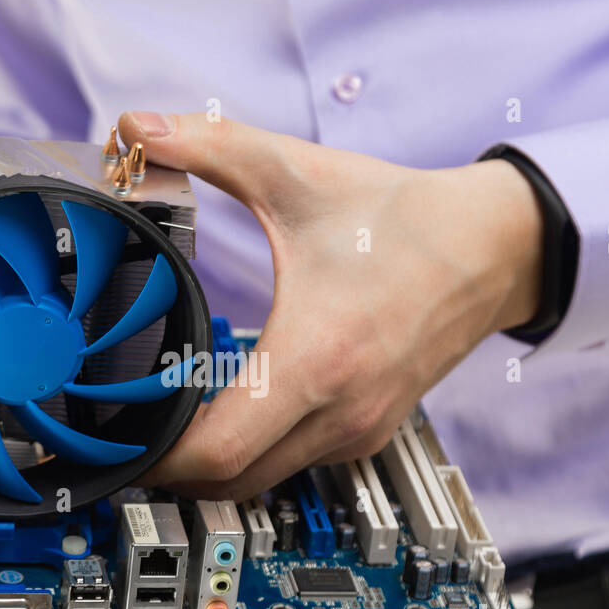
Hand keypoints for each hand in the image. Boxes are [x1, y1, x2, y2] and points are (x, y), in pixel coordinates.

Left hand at [118, 111, 542, 498]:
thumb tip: (135, 124)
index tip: (114, 438)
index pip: (218, 454)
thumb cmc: (403, 220)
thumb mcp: (298, 173)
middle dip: (170, 468)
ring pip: (261, 480)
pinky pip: (293, 464)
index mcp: (317, 358)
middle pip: (229, 484)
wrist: (495, 247)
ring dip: (209, 465)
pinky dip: (251, 453)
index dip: (156, 457)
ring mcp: (359, 429)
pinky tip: (226, 414)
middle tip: (123, 433)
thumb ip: (210, 145)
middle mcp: (341, 412)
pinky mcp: (369, 430)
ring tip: (164, 424)